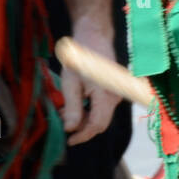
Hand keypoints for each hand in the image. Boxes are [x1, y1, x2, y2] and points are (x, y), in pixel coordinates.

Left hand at [59, 19, 121, 145]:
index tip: (68, 140)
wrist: (95, 37)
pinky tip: (75, 102)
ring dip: (83, 117)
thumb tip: (71, 130)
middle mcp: (116, 96)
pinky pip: (102, 107)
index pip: (97, 125)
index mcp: (105, 94)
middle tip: (62, 120)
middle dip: (81, 127)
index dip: (82, 136)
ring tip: (65, 109)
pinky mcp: (114, 91)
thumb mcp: (70, 82)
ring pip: (101, 115)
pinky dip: (88, 110)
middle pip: (100, 122)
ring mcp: (117, 94)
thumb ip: (72, 108)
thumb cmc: (80, 57)